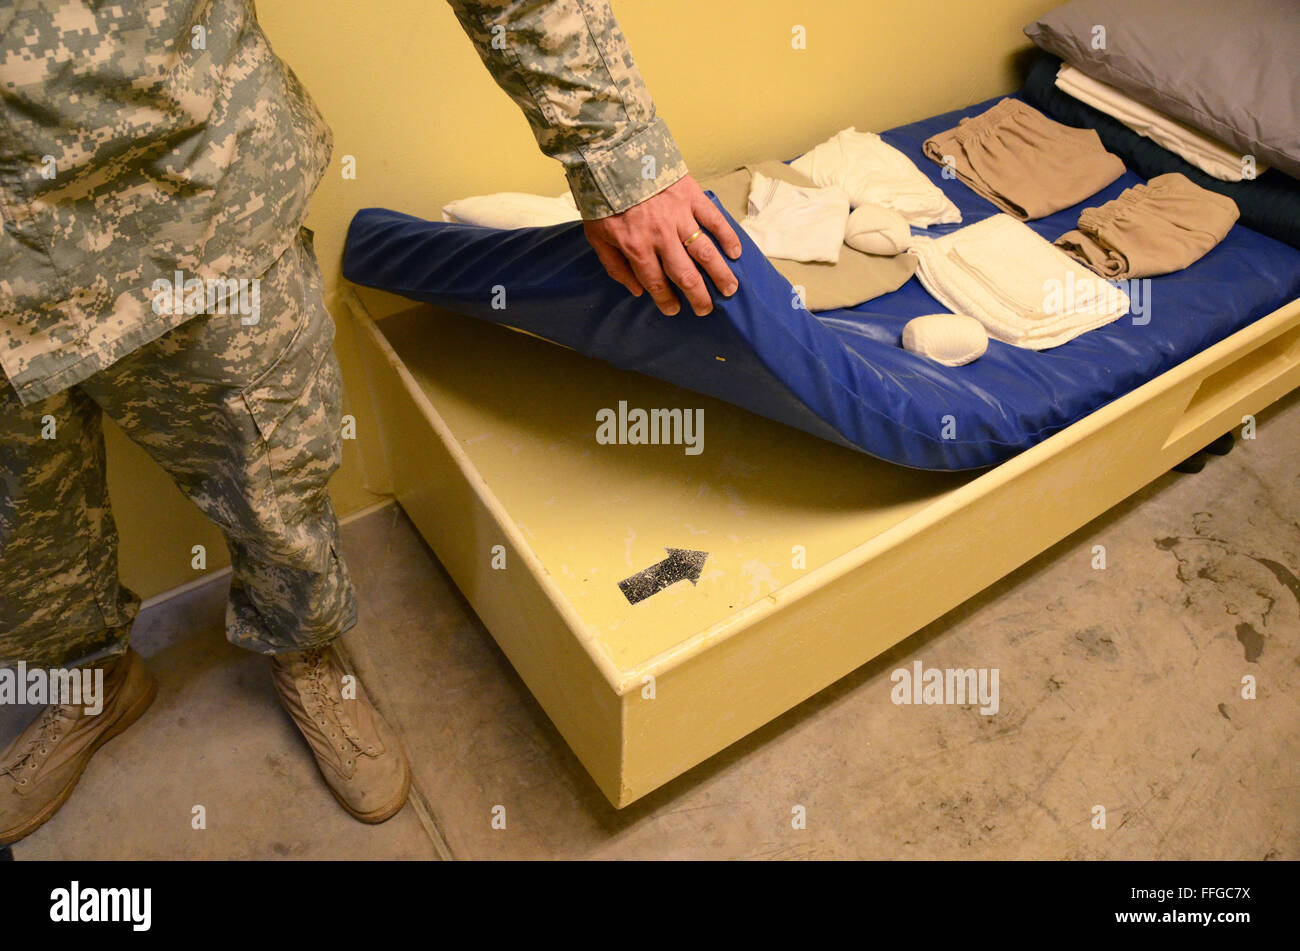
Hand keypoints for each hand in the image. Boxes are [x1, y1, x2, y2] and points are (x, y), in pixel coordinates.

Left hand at [582, 175, 742, 315]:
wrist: (612, 154)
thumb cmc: (603, 198)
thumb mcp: (596, 236)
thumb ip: (615, 266)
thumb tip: (637, 290)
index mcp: (636, 247)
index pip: (656, 283)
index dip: (666, 301)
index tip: (673, 310)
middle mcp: (661, 236)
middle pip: (685, 275)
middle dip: (698, 297)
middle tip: (705, 309)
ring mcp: (679, 216)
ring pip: (704, 252)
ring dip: (719, 274)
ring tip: (730, 289)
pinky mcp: (691, 196)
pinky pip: (714, 220)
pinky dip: (727, 237)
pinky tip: (735, 253)